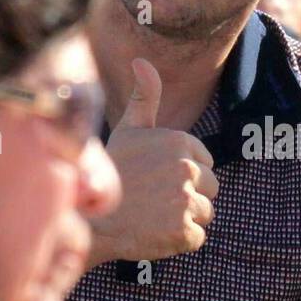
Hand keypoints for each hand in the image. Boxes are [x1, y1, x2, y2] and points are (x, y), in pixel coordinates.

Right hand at [88, 59, 218, 263]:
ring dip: (183, 218)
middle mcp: (186, 169)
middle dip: (188, 196)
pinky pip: (197, 237)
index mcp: (179, 142)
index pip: (204, 163)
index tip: (156, 178)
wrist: (89, 221)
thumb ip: (145, 96)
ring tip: (153, 215)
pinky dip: (178, 241)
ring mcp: (186, 202)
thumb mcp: (128, 129)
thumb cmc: (112, 173)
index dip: (183, 173)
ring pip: (205, 212)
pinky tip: (154, 232)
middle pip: (210, 188)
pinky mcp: (184, 232)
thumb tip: (142, 60)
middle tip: (154, 199)